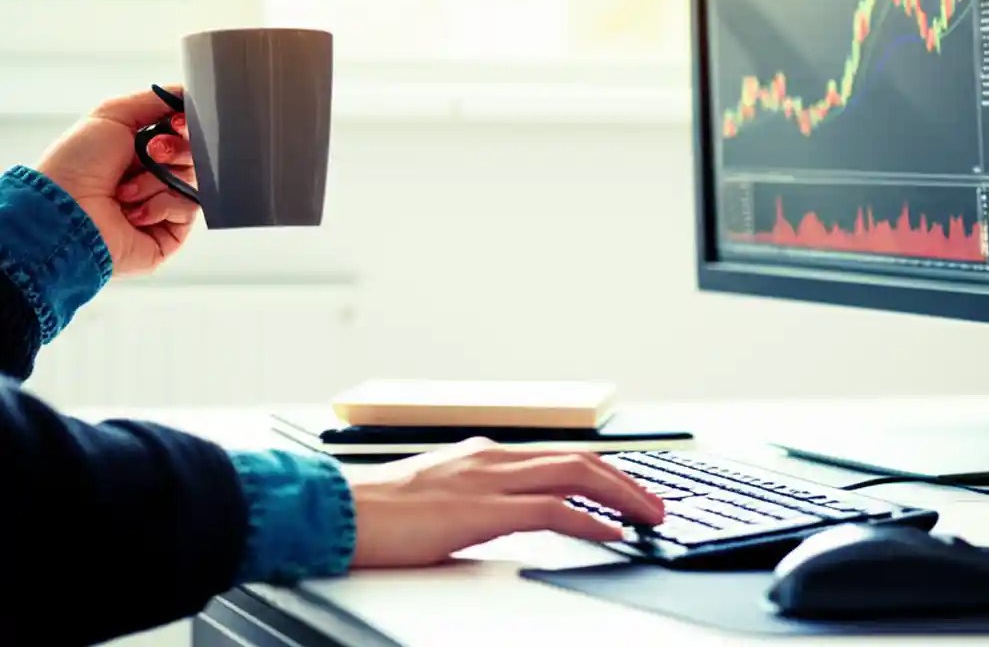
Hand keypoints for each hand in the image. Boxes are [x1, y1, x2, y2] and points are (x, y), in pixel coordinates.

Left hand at [35, 86, 196, 275]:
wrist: (66, 211)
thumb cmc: (77, 164)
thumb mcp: (112, 115)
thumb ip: (152, 100)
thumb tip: (187, 94)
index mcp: (138, 151)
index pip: (182, 134)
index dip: (184, 127)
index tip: (176, 123)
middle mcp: (150, 179)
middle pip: (192, 157)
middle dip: (174, 151)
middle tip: (152, 154)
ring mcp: (160, 208)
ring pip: (191, 183)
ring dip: (158, 182)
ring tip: (126, 192)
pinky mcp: (168, 235)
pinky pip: (187, 210)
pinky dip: (162, 206)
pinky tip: (134, 213)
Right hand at [345, 438, 666, 567]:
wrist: (335, 512)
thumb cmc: (375, 512)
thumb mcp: (435, 496)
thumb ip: (473, 498)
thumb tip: (502, 515)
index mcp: (481, 455)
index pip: (557, 456)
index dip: (599, 471)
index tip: (625, 488)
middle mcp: (491, 458)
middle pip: (577, 459)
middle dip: (623, 480)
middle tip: (653, 503)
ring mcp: (488, 481)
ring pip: (574, 475)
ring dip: (619, 495)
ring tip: (647, 516)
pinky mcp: (481, 510)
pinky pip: (550, 509)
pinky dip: (588, 519)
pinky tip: (610, 532)